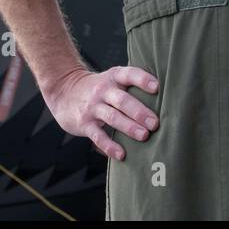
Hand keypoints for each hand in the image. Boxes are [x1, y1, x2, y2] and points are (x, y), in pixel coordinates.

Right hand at [41, 65, 159, 160]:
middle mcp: (103, 90)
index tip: (157, 87)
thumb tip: (165, 100)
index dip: (142, 79)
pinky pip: (98, 135)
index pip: (129, 74)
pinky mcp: (84, 123)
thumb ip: (132, 86)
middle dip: (139, 111)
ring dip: (129, 127)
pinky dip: (109, 146)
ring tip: (144, 136)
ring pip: (112, 117)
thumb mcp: (112, 79)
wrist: (63, 91)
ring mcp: (92, 107)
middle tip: (155, 123)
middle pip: (123, 100)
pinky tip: (121, 154)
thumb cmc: (98, 88)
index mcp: (113, 77)